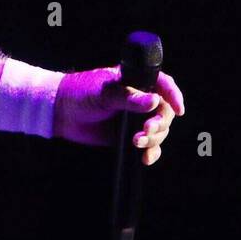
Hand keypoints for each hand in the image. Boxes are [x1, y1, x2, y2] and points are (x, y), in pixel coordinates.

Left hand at [53, 66, 184, 163]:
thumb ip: (127, 98)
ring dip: (154, 138)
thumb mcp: (103, 93)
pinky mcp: (130, 134)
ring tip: (136, 141)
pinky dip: (151, 152)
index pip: (163, 85)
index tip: (179, 110)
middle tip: (147, 129)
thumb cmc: (79, 94)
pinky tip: (145, 158)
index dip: (174, 96)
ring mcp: (136, 118)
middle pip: (165, 112)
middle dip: (160, 123)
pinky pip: (150, 145)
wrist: (60, 113)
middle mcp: (140, 99)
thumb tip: (154, 101)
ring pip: (159, 130)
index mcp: (135, 81)